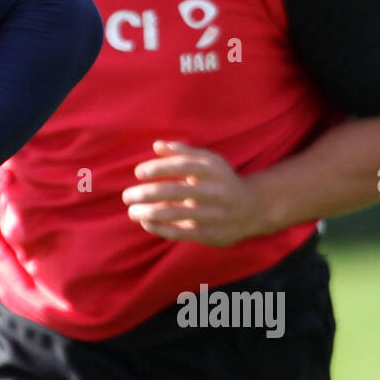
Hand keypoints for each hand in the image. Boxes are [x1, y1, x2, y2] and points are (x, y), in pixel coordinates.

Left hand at [121, 140, 268, 246]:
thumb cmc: (221, 180)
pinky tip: (146, 223)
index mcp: (212, 169)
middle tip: (126, 196)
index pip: (182, 166)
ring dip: (149, 213)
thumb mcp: (209, 161)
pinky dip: (160, 228)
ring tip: (132, 212)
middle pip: (175, 191)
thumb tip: (156, 145)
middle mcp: (215, 191)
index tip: (138, 172)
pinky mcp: (211, 233)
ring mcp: (214, 214)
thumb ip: (183, 152)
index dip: (158, 168)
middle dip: (146, 194)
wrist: (253, 208)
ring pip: (175, 214)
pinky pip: (180, 232)